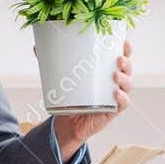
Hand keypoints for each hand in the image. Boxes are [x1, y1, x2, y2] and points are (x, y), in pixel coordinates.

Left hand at [50, 36, 131, 159]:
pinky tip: (116, 94)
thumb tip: (36, 48)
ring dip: (125, 79)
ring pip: (128, 85)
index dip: (126, 48)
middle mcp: (114, 82)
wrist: (69, 122)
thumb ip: (52, 63)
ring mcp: (115, 96)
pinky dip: (122, 99)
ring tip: (115, 75)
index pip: (120, 56)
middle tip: (119, 58)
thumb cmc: (70, 97)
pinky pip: (122, 105)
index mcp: (105, 70)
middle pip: (127, 69)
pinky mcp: (112, 111)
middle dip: (127, 62)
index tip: (124, 41)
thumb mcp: (63, 79)